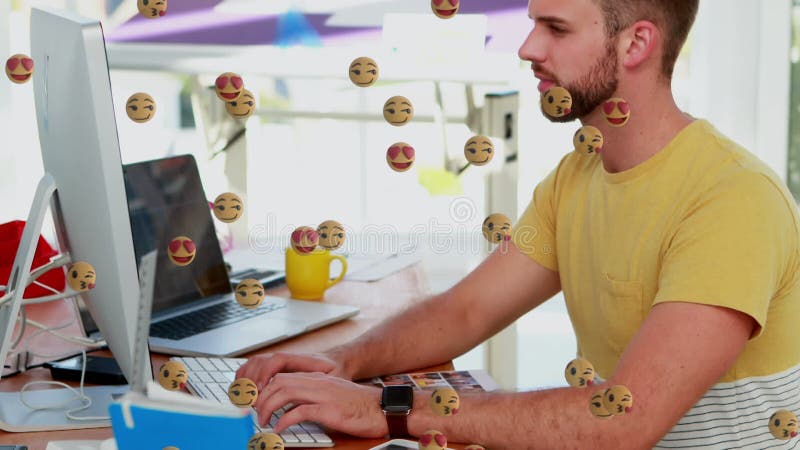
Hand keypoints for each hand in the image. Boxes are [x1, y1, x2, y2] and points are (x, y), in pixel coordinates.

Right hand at [236, 351, 345, 390]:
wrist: (338, 360)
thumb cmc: (337, 369)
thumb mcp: (335, 376)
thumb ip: (323, 383)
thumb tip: (310, 393)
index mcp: (302, 358)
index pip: (278, 359)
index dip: (266, 373)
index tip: (261, 388)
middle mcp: (287, 357)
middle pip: (262, 360)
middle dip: (253, 379)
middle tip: (251, 399)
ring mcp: (280, 360)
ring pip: (255, 362)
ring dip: (246, 378)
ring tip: (244, 396)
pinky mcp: (276, 366)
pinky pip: (255, 366)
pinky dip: (245, 375)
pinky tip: (241, 387)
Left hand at [255, 372, 388, 438]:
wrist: (383, 407)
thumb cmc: (361, 405)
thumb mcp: (334, 394)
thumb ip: (315, 396)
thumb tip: (294, 408)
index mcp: (318, 378)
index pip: (284, 376)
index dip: (266, 389)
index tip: (258, 403)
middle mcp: (318, 382)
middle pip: (279, 382)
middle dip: (262, 397)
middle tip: (256, 413)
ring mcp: (323, 394)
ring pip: (285, 392)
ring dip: (268, 407)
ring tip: (263, 421)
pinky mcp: (329, 409)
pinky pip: (299, 412)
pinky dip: (284, 420)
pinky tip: (280, 429)